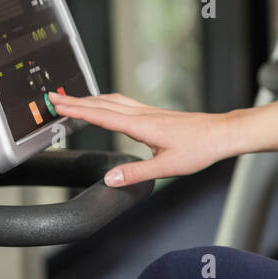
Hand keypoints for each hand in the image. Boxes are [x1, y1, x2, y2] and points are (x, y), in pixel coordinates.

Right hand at [49, 92, 238, 186]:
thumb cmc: (201, 148)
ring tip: (73, 101)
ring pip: (114, 101)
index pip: (102, 115)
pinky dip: (107, 103)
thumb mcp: (167, 167)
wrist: (223, 134)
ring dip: (92, 100)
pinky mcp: (156, 115)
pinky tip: (106, 107)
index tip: (58, 104)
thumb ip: (136, 173)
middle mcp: (144, 115)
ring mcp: (150, 113)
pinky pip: (124, 105)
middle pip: (103, 104)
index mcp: (142, 125)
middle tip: (54, 99)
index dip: (78, 110)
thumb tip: (110, 179)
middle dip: (77, 101)